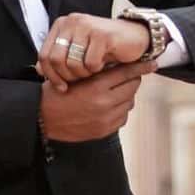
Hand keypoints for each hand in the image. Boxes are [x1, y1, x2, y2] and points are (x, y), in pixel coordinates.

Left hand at [36, 13, 153, 91]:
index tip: (61, 87)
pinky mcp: (102, 35)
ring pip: (72, 63)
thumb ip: (58, 58)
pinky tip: (102, 65)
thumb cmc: (103, 48)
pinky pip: (91, 63)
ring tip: (91, 71)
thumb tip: (39, 71)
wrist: (134, 37)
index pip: (44, 54)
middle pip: (55, 59)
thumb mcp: (77, 51)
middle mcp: (71, 22)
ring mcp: (86, 26)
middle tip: (79, 80)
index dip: (50, 75)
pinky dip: (96, 70)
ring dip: (82, 74)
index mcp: (62, 25)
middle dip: (66, 76)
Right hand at [39, 60, 156, 142]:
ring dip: (126, 94)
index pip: (126, 73)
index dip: (140, 67)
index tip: (153, 63)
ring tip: (116, 88)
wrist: (42, 118)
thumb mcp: (74, 75)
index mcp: (96, 87)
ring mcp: (106, 119)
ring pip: (129, 102)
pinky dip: (120, 108)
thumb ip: (96, 70)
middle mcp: (104, 104)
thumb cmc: (56, 91)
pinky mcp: (104, 131)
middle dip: (132, 78)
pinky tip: (109, 104)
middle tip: (130, 73)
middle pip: (132, 87)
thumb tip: (117, 63)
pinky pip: (122, 116)